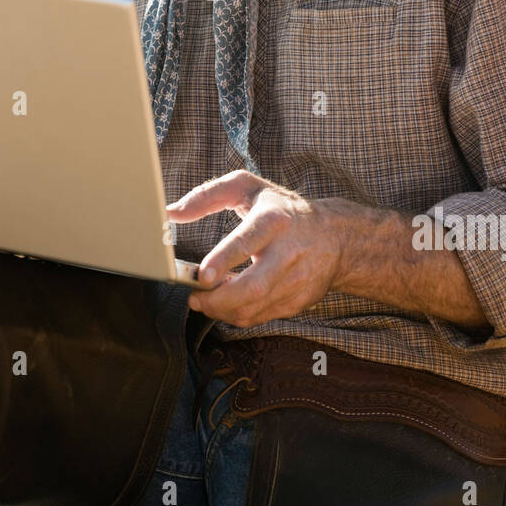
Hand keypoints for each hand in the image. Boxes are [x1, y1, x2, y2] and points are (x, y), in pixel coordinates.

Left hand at [167, 171, 349, 327]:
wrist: (335, 237)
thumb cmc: (282, 208)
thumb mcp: (247, 187)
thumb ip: (206, 196)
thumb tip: (170, 213)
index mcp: (274, 219)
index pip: (247, 242)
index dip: (223, 260)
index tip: (202, 276)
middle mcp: (288, 252)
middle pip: (252, 287)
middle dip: (216, 300)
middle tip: (194, 297)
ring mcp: (296, 281)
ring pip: (253, 309)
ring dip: (222, 311)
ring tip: (206, 299)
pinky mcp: (298, 302)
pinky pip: (261, 317)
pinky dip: (238, 315)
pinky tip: (228, 302)